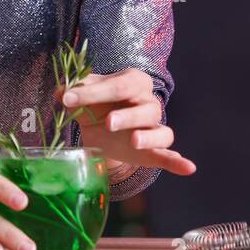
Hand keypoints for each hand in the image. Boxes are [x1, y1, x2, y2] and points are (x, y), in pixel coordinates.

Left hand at [54, 69, 196, 176]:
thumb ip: (73, 92)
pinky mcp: (155, 150)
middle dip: (127, 115)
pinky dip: (179, 162)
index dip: (94, 92)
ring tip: (134, 141)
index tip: (68, 99)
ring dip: (149, 137)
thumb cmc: (97, 104)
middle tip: (108, 122)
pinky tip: (188, 168)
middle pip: (144, 108)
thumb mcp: (83, 97)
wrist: (103, 128)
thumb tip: (61, 92)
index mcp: (133, 81)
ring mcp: (154, 127)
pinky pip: (170, 154)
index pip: (118, 85)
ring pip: (161, 131)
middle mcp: (148, 102)